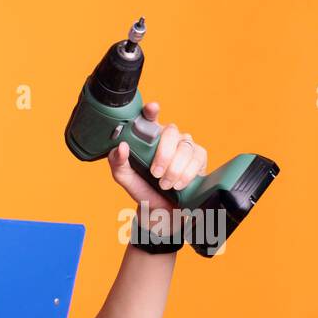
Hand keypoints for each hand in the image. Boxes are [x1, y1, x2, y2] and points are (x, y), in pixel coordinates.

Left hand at [108, 101, 208, 227]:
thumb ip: (118, 162)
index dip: (151, 111)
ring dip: (174, 170)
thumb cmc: (142, 188)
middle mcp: (168, 137)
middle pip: (172, 133)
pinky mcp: (199, 156)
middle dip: (164, 155)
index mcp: (149, 136)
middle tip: (155, 173)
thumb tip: (121, 147)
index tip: (152, 109)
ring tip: (164, 184)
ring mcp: (185, 145)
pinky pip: (197, 159)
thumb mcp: (125, 177)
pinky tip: (178, 184)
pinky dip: (186, 174)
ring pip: (185, 148)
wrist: (161, 209)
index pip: (150, 117)